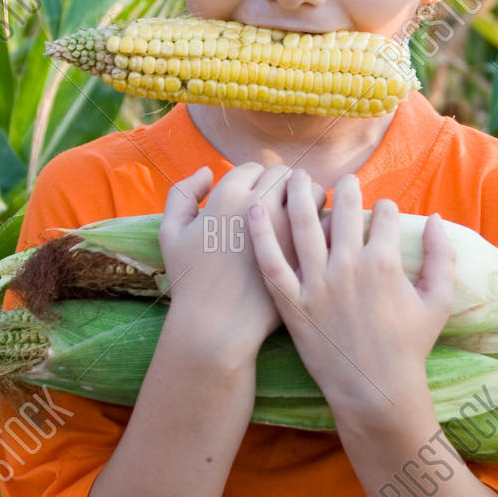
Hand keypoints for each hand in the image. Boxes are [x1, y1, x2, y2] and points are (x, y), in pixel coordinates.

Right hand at [159, 162, 325, 356]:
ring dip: (309, 199)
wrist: (215, 327)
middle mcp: (261, 205)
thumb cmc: (190, 282)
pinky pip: (326, 222)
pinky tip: (315, 238)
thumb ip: (182, 193)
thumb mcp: (171, 234)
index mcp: (228, 196)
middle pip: (284, 175)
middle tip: (282, 203)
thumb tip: (207, 171)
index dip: (255, 181)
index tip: (256, 196)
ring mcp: (288, 229)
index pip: (255, 169)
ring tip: (302, 216)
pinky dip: (323, 224)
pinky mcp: (308, 252)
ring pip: (312, 193)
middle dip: (283, 186)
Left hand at [247, 170, 456, 420]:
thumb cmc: (409, 348)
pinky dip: (259, 235)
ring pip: (302, 225)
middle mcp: (348, 266)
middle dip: (344, 187)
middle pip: (343, 209)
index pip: (383, 214)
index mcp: (384, 262)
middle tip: (340, 179)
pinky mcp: (292, 303)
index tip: (380, 208)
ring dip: (297, 194)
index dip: (383, 207)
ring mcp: (316, 284)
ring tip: (295, 178)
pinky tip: (254, 211)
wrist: (375, 390)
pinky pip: (270, 263)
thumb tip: (436, 217)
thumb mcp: (438, 301)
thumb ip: (443, 255)